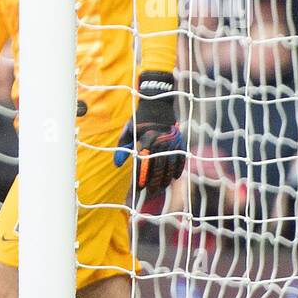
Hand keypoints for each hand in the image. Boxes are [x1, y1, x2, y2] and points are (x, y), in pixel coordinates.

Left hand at [115, 70, 185, 193]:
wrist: (158, 105)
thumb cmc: (139, 121)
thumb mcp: (128, 131)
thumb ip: (122, 148)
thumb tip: (117, 165)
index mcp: (147, 139)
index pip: (144, 163)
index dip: (142, 176)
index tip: (139, 186)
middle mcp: (161, 141)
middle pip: (158, 166)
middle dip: (154, 181)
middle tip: (150, 192)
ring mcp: (172, 142)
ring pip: (170, 164)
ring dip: (166, 178)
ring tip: (161, 188)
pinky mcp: (180, 141)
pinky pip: (181, 158)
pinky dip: (178, 169)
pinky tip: (174, 178)